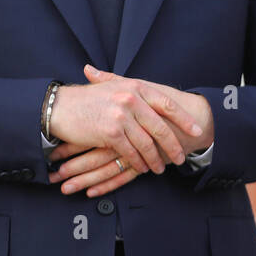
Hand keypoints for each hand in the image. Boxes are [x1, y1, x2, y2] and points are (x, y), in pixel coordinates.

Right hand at [47, 66, 214, 196]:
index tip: (196, 131)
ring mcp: (122, 116)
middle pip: (161, 127)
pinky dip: (138, 163)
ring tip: (161, 167)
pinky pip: (131, 152)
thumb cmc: (88, 99)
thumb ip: (136, 91)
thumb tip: (162, 95)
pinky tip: (142, 168)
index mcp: (136, 86)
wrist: (60, 108)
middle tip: (181, 157)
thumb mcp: (114, 87)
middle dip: (173, 145)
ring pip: (147, 143)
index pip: (167, 104)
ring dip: (156, 158)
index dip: (184, 119)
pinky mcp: (111, 133)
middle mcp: (132, 99)